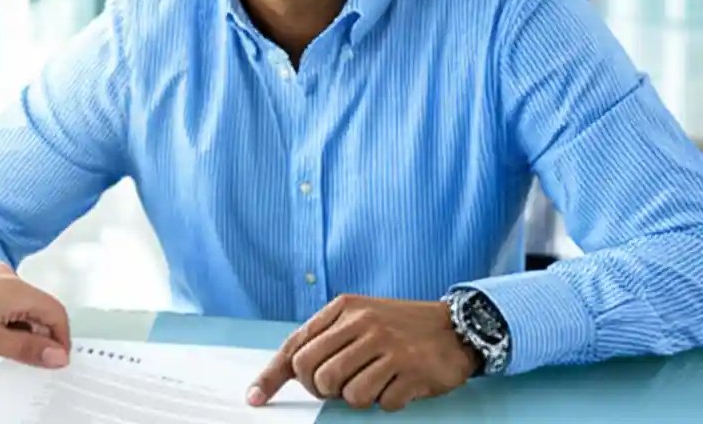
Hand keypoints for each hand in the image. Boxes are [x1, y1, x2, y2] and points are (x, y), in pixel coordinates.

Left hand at [0, 261, 69, 370]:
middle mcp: (2, 277)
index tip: (56, 360)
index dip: (59, 339)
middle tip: (24, 372)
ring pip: (3, 318)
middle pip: (28, 314)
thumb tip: (56, 355)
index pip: (53, 311)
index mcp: (14, 287)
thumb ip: (28, 349)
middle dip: (26, 348)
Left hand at [249, 295, 477, 411]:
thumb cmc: (398, 327)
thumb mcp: (358, 318)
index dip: (271, 376)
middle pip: (315, 374)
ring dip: (356, 397)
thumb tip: (286, 370)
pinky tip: (398, 384)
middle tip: (338, 387)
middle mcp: (363, 324)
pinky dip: (387, 401)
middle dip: (321, 390)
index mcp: (343, 309)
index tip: (255, 397)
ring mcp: (389, 346)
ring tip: (374, 381)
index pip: (295, 346)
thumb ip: (324, 338)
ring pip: (347, 393)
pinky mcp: (413, 370)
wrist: (456, 327)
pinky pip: (381, 403)